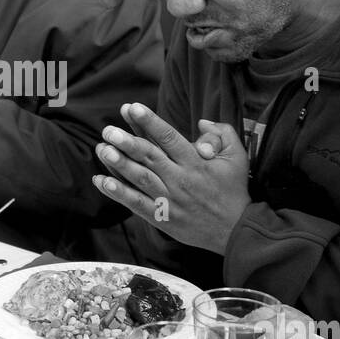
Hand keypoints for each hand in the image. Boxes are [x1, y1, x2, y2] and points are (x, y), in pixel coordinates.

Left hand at [92, 104, 250, 252]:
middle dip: (127, 142)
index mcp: (196, 163)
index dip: (149, 122)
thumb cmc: (234, 191)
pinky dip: (118, 193)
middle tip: (108, 130)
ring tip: (102, 149)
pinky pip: (136, 204)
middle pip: (149, 157)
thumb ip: (222, 134)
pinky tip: (102, 181)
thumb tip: (202, 122)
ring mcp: (169, 200)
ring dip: (119, 164)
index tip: (132, 108)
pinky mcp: (162, 218)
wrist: (236, 231)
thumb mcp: (237, 157)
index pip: (169, 138)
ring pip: (140, 179)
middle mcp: (180, 179)